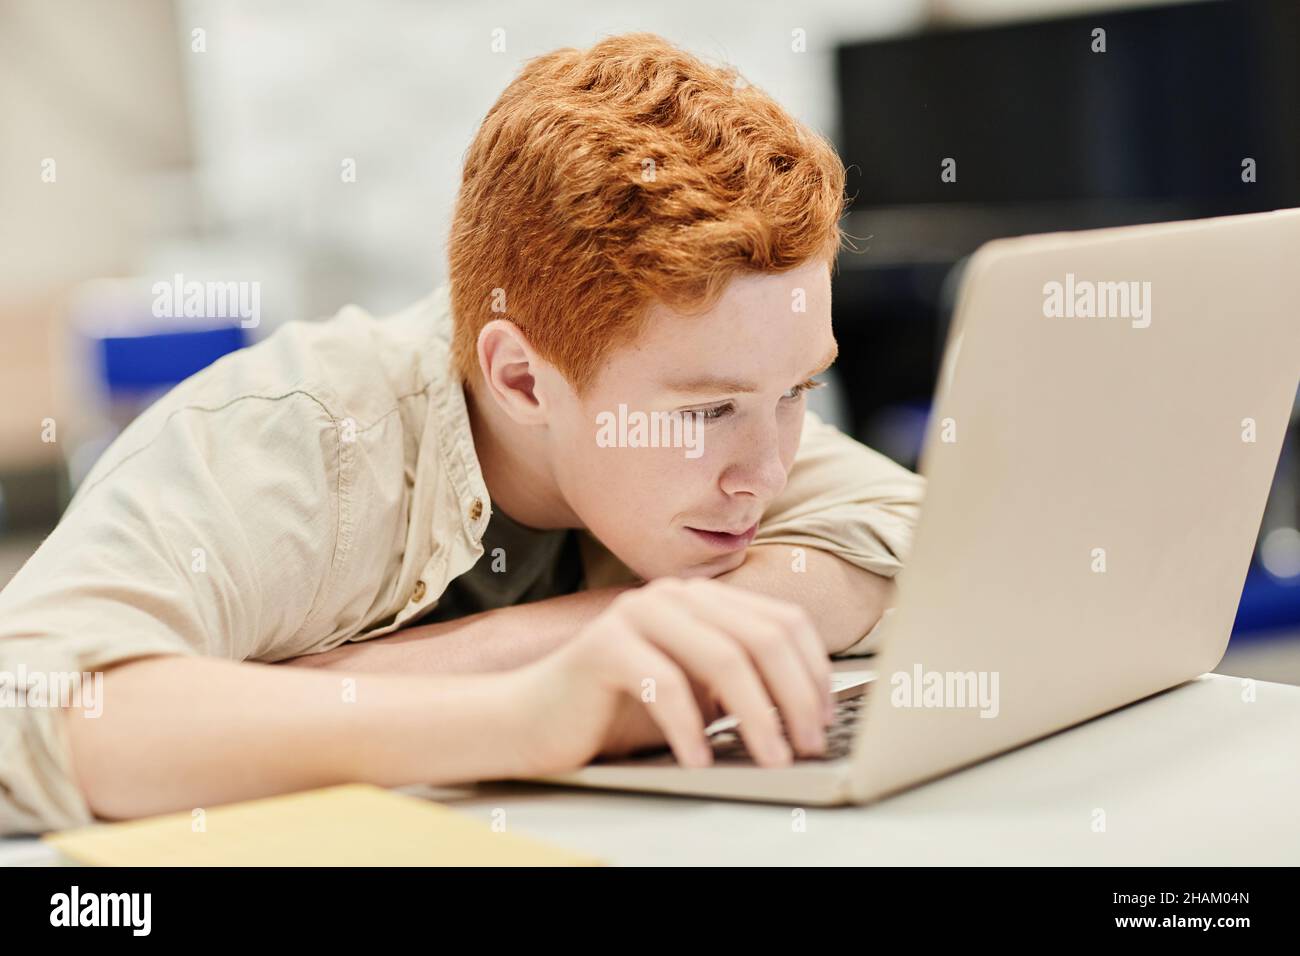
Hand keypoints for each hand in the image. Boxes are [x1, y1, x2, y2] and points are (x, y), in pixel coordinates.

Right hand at [513, 577, 834, 773]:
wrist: (533, 720)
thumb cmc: (618, 712)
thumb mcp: (695, 694)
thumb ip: (742, 684)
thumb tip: (812, 713)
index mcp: (703, 598)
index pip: (783, 621)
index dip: (814, 671)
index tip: (827, 720)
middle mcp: (674, 595)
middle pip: (761, 636)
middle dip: (795, 695)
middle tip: (809, 744)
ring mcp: (636, 613)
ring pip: (722, 658)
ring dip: (756, 717)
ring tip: (771, 759)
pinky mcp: (604, 646)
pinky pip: (666, 684)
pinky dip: (692, 728)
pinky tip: (700, 761)